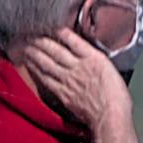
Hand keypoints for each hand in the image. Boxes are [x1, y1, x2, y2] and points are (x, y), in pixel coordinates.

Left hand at [17, 26, 135, 141]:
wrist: (111, 116)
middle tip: (29, 34)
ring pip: (47, 63)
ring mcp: (69, 80)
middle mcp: (79, 66)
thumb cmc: (117, 96)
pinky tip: (31, 66)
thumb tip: (87, 56)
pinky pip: (46, 79)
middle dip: (41, 40)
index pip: (73, 40)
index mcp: (94, 58)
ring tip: (25, 47)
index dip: (60, 31)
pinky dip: (36, 71)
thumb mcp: (111, 70)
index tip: (51, 26)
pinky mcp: (63, 93)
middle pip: (55, 50)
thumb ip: (96, 61)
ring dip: (34, 54)